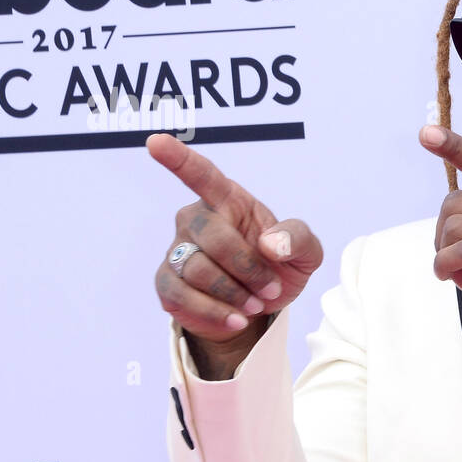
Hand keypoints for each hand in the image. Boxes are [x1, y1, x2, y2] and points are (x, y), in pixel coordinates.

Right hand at [147, 133, 323, 345]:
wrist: (260, 307)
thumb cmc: (279, 266)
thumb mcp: (306, 252)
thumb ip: (298, 238)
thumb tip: (271, 244)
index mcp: (228, 200)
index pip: (201, 174)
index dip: (179, 159)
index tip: (155, 143)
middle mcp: (196, 219)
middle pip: (214, 237)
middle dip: (248, 268)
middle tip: (271, 289)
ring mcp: (177, 250)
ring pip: (198, 270)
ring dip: (235, 293)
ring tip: (255, 304)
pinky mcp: (167, 283)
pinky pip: (183, 296)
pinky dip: (215, 312)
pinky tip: (236, 318)